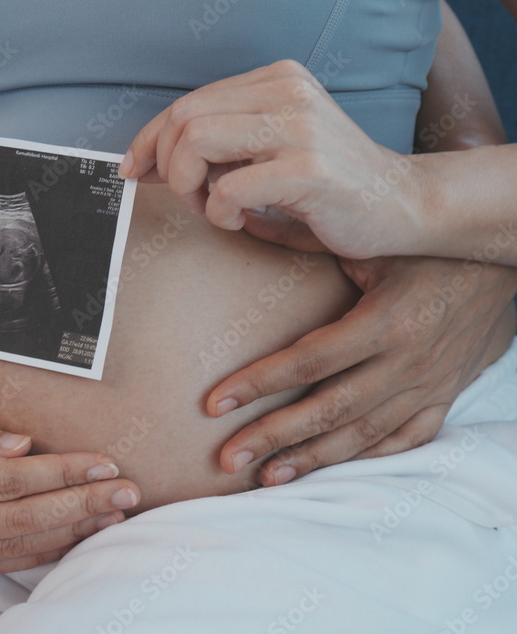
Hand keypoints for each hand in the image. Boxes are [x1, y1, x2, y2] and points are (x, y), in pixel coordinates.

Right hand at [0, 397, 140, 573]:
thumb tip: (24, 445)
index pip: (7, 481)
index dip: (59, 473)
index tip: (103, 462)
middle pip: (21, 518)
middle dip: (80, 504)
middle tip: (128, 492)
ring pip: (16, 545)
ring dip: (70, 531)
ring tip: (113, 514)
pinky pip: (0, 560)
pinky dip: (41, 552)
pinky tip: (73, 538)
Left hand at [120, 60, 428, 259]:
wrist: (403, 206)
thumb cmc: (328, 187)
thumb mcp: (269, 152)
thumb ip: (220, 147)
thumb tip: (147, 160)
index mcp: (276, 81)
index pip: (188, 103)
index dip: (150, 138)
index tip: (133, 169)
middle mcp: (287, 92)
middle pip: (184, 119)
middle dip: (166, 166)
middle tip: (188, 198)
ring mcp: (299, 127)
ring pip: (196, 144)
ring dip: (188, 186)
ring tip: (211, 207)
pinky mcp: (308, 169)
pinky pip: (228, 189)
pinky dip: (219, 213)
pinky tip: (240, 221)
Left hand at [208, 255, 516, 485]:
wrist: (505, 261)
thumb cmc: (425, 246)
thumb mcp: (370, 243)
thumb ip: (305, 241)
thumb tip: (242, 223)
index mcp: (385, 322)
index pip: (309, 362)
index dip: (258, 384)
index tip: (214, 404)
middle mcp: (407, 363)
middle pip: (329, 409)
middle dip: (274, 437)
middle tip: (227, 458)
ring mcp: (429, 386)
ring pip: (363, 434)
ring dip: (311, 459)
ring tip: (265, 477)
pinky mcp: (444, 397)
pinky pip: (403, 439)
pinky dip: (364, 457)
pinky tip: (328, 468)